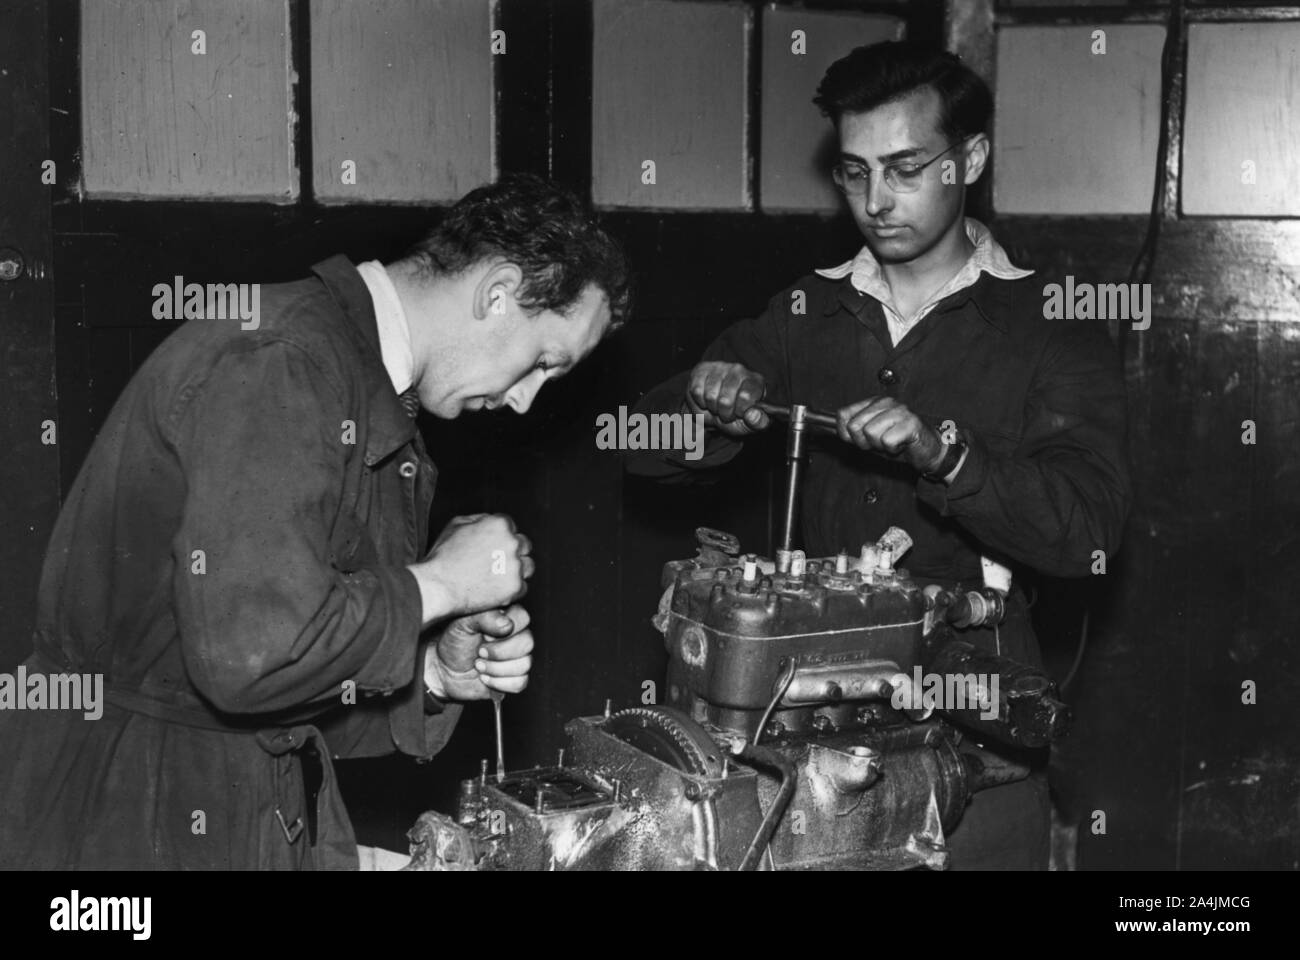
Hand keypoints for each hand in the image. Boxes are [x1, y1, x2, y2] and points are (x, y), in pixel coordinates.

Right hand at [406, 514, 533, 624]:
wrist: (438, 586)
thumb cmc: (444, 556)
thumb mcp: (456, 525)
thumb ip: (479, 519)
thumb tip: (490, 520)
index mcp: (500, 524)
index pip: (512, 528)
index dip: (502, 538)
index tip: (493, 548)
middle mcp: (512, 542)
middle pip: (524, 546)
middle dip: (513, 553)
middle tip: (497, 564)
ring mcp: (515, 565)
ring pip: (527, 566)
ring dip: (516, 571)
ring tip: (498, 578)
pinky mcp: (515, 587)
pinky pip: (522, 587)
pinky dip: (511, 590)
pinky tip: (495, 591)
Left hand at [427, 606, 533, 699]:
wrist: (444, 670)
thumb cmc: (454, 643)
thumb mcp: (462, 624)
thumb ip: (485, 617)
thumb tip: (507, 623)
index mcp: (507, 617)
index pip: (524, 618)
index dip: (505, 630)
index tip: (485, 635)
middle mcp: (516, 636)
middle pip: (528, 643)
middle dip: (499, 652)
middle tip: (480, 652)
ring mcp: (518, 658)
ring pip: (525, 664)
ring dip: (496, 669)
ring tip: (479, 665)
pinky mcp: (515, 678)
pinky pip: (521, 682)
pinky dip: (499, 683)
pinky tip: (486, 678)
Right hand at [685, 362, 770, 436]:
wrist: (713, 411)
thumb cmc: (734, 416)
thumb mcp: (750, 424)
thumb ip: (758, 422)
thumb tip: (753, 414)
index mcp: (755, 382)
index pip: (746, 397)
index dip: (739, 411)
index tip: (739, 413)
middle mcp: (739, 370)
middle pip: (725, 400)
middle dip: (723, 413)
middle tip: (726, 413)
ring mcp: (720, 367)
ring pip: (710, 396)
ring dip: (711, 408)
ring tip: (716, 407)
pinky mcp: (702, 369)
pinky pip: (697, 391)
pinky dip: (700, 401)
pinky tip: (706, 400)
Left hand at [836, 397, 945, 472]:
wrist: (927, 450)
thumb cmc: (898, 442)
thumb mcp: (870, 436)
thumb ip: (852, 431)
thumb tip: (830, 428)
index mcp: (874, 402)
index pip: (843, 414)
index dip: (847, 434)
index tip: (861, 439)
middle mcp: (886, 402)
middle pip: (854, 426)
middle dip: (864, 442)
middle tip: (880, 443)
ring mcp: (899, 411)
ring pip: (870, 433)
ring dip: (880, 446)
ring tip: (892, 443)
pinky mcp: (910, 423)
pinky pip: (887, 441)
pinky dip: (892, 450)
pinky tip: (901, 445)